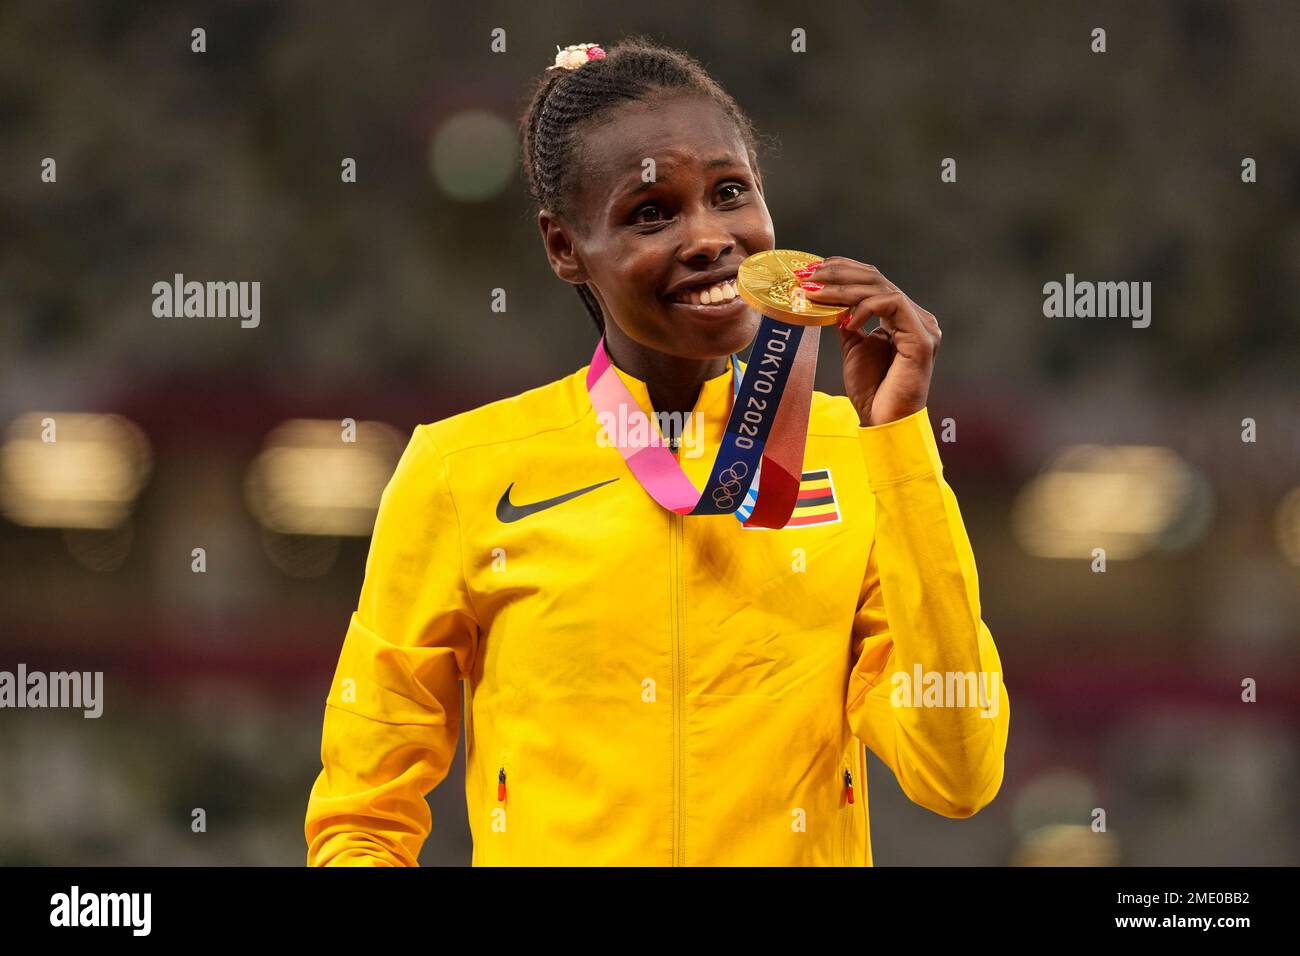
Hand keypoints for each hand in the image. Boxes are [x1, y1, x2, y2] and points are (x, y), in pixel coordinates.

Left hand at [794, 257, 941, 426]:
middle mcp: (916, 318)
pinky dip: (865, 308)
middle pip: (876, 279)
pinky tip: (845, 322)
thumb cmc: (872, 391)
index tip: (809, 271)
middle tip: (806, 275)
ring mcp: (922, 326)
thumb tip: (831, 301)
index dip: (842, 270)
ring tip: (814, 294)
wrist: (884, 422)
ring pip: (881, 288)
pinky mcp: (921, 338)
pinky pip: (892, 304)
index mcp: (903, 318)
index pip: (873, 281)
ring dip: (843, 288)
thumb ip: (847, 322)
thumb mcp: (854, 348)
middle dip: (837, 273)